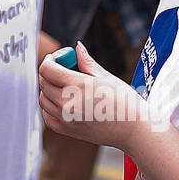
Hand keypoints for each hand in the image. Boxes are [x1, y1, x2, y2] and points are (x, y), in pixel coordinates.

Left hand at [37, 41, 151, 153]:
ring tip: (64, 85)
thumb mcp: (107, 77)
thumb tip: (77, 47)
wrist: (135, 132)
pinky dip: (50, 107)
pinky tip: (63, 101)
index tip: (57, 58)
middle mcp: (69, 103)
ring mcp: (67, 119)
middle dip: (49, 72)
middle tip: (62, 68)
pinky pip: (48, 117)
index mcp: (80, 86)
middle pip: (44, 83)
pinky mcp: (68, 131)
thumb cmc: (126, 103)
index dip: (50, 60)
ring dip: (49, 89)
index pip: (48, 69)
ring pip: (43, 100)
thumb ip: (87, 62)